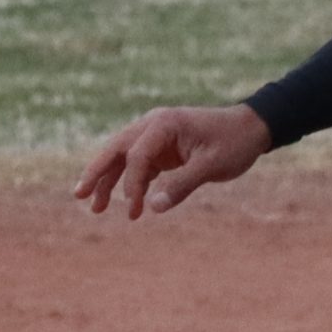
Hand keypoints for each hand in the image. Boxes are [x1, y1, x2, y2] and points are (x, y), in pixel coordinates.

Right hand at [73, 103, 271, 220]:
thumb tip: (152, 208)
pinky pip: (138, 164)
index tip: (134, 209)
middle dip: (97, 173)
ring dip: (108, 180)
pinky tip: (125, 203)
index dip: (132, 183)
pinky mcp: (162, 147)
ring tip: (95, 208)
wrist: (252, 129)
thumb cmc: (234, 143)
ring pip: (123, 157)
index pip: (137, 154)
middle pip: (116, 149)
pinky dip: (129, 182)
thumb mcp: (212, 166)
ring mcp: (156, 135)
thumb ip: (182, 185)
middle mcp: (154, 125)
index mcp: (164, 123)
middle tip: (79, 196)